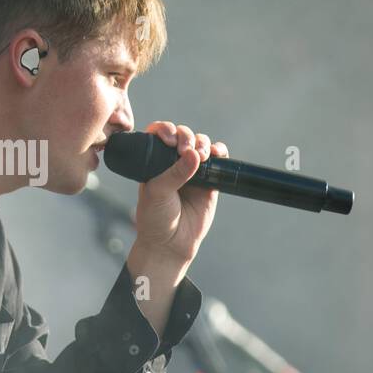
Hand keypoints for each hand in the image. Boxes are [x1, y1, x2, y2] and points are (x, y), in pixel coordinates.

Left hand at [133, 121, 227, 264]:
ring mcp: (192, 170)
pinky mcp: (209, 180)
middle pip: (183, 135)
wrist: (171, 243)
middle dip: (186, 136)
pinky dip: (219, 152)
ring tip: (202, 155)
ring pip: (201, 144)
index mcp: (153, 161)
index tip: (168, 140)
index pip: (159, 134)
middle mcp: (172, 162)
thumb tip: (194, 154)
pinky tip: (217, 154)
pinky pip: (218, 160)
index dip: (165, 130)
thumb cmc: (156, 217)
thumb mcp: (158, 193)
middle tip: (184, 150)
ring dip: (203, 143)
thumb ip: (174, 174)